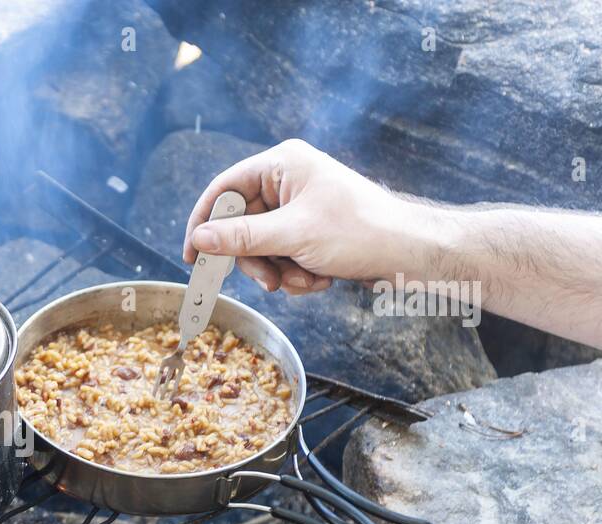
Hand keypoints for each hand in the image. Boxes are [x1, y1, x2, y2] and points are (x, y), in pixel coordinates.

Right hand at [182, 139, 421, 294]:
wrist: (409, 253)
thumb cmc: (360, 232)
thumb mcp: (293, 235)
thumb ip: (241, 238)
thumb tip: (199, 238)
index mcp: (282, 164)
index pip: (224, 189)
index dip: (203, 223)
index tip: (192, 256)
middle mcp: (288, 181)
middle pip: (241, 225)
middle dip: (257, 259)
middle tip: (269, 282)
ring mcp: (298, 207)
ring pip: (261, 247)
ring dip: (279, 271)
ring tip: (305, 279)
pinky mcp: (309, 231)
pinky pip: (281, 256)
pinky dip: (295, 273)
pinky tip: (319, 279)